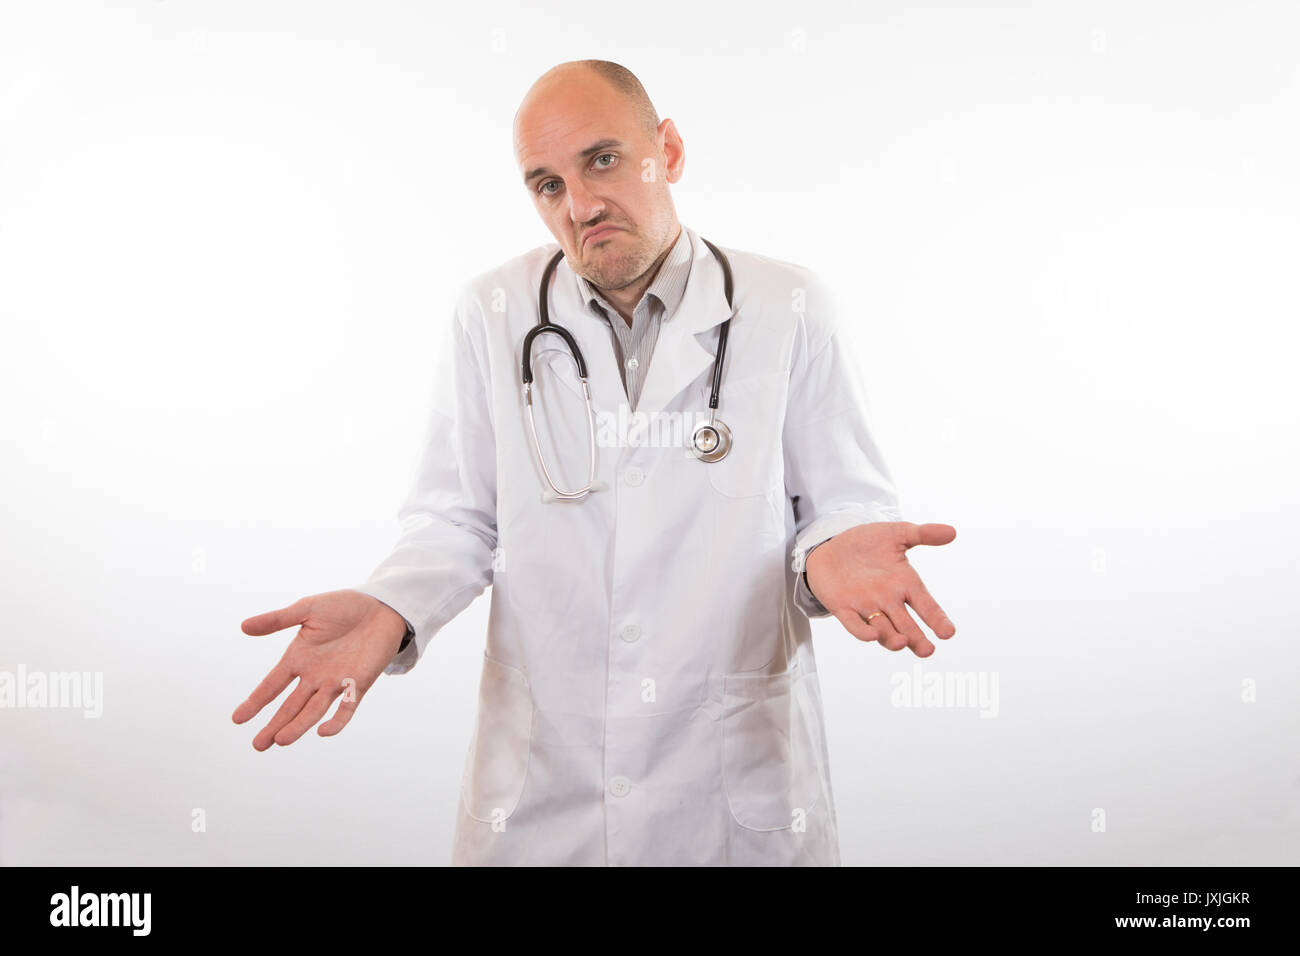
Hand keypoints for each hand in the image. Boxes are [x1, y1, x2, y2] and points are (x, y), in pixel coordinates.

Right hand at [232, 589, 408, 749]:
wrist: (381, 606)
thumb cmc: (344, 607)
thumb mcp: (307, 609)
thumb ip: (277, 620)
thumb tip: (243, 626)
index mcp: (298, 658)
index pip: (272, 685)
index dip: (256, 701)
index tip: (237, 719)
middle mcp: (314, 675)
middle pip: (290, 706)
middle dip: (274, 725)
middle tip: (258, 745)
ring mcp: (336, 682)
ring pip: (313, 710)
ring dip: (298, 726)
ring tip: (280, 741)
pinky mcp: (359, 683)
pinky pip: (347, 707)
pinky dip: (336, 721)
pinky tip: (322, 732)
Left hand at [804, 522, 956, 656]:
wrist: (831, 546)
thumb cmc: (867, 543)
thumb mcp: (896, 534)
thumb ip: (923, 534)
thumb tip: (952, 531)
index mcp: (905, 585)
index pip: (926, 606)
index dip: (937, 619)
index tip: (948, 633)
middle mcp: (889, 601)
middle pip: (906, 626)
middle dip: (917, 639)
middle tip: (927, 651)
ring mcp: (866, 607)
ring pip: (883, 630)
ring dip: (892, 638)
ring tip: (902, 643)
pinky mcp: (844, 608)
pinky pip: (854, 624)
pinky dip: (862, 631)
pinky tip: (871, 636)